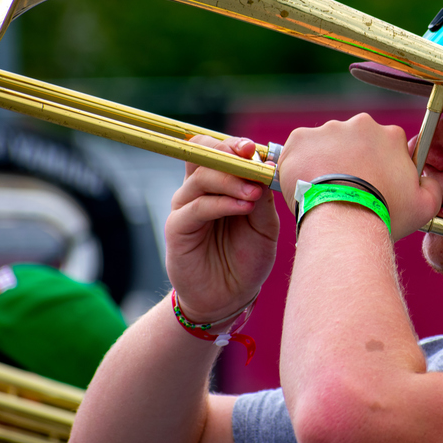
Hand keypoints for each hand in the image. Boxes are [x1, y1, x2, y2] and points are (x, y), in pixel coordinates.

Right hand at [164, 136, 279, 321]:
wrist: (230, 297)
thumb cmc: (247, 258)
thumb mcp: (264, 225)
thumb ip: (262, 197)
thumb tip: (265, 167)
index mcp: (219, 183)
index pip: (218, 149)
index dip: (234, 145)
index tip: (253, 149)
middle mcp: (198, 190)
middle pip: (203, 154)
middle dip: (228, 152)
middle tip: (252, 160)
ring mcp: (185, 207)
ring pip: (201, 177)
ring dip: (231, 180)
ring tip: (254, 192)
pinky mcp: (177, 229)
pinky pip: (196, 207)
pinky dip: (222, 203)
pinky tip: (243, 207)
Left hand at [278, 114, 440, 241]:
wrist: (344, 220)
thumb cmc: (384, 215)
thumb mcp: (425, 206)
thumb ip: (432, 188)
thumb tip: (427, 180)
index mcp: (391, 136)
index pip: (385, 145)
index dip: (377, 167)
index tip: (370, 184)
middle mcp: (360, 125)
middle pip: (354, 141)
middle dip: (350, 161)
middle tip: (346, 190)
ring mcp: (328, 129)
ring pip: (325, 145)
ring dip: (324, 163)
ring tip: (324, 192)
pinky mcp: (300, 138)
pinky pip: (298, 150)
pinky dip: (299, 165)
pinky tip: (305, 186)